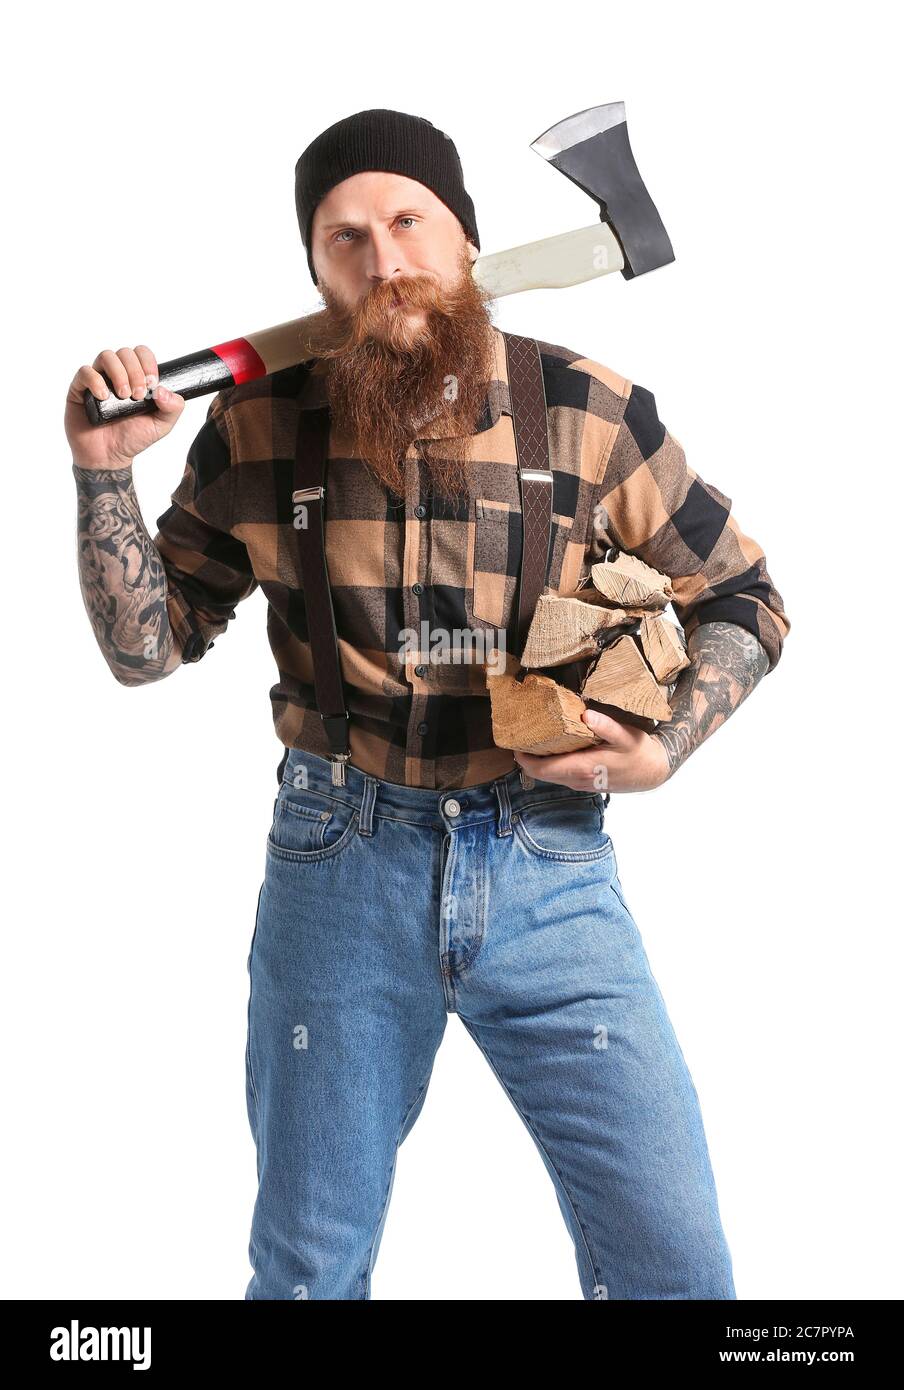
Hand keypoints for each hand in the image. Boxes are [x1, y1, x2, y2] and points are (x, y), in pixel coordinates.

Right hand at [65, 345, 185, 470]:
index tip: (152, 383)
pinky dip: (96, 381)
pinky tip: (103, 397)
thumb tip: (164, 390)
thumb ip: (172, 408)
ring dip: (118, 373)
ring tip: (123, 396)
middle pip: (125, 352)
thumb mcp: (161, 426)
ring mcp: (98, 379)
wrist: (109, 457)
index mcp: (136, 377)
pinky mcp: (80, 389)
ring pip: (106, 356)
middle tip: (139, 395)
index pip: (141, 353)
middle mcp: (117, 374)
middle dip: (135, 371)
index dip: (148, 362)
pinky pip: (84, 372)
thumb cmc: (133, 438)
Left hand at [513, 708, 670, 793]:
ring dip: (539, 761)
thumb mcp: (626, 736)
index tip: (515, 743)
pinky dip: (551, 764)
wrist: (653, 772)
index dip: (524, 759)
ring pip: (551, 776)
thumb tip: (586, 715)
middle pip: (541, 774)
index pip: (542, 769)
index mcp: (582, 768)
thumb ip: (606, 726)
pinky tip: (552, 748)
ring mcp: (581, 784)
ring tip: (533, 740)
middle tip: (520, 737)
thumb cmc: (639, 752)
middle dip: (527, 758)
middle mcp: (578, 780)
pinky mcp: (585, 783)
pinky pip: (561, 776)